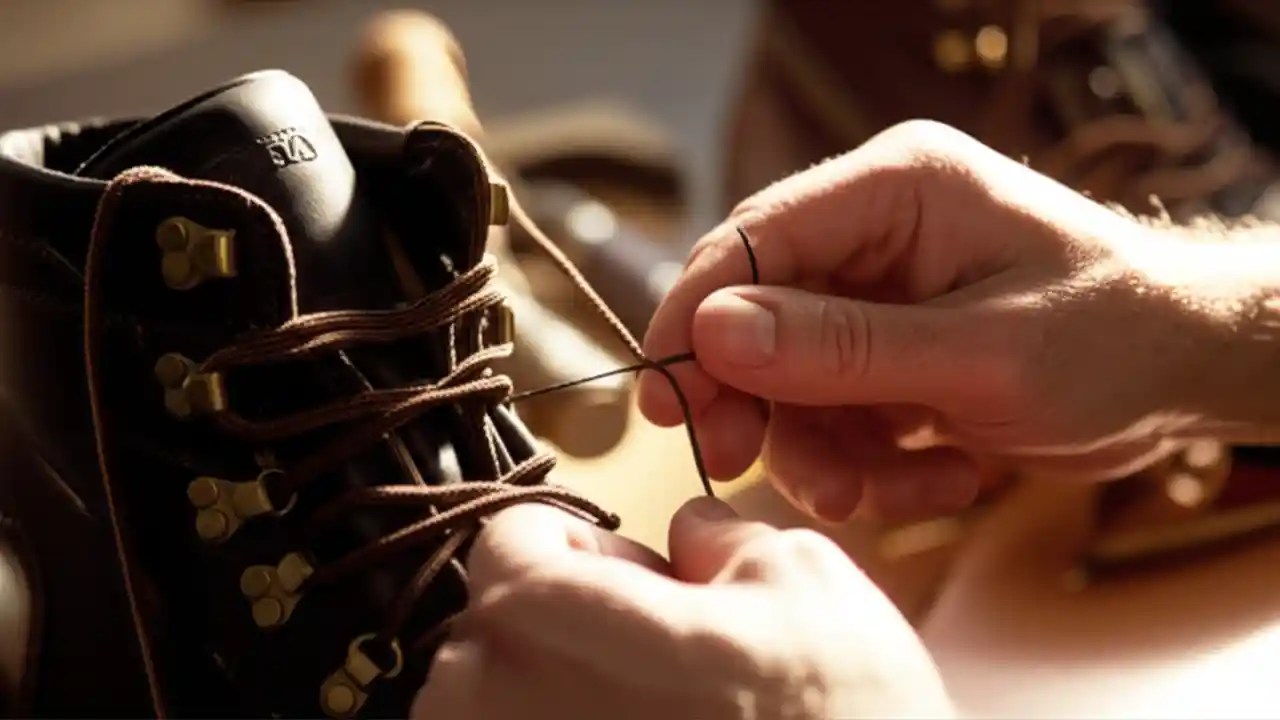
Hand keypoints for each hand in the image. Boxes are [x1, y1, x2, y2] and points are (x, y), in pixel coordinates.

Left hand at [412, 499, 950, 719]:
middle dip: (573, 629)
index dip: (586, 547)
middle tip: (668, 669)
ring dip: (563, 702)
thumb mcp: (805, 586)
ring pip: (498, 707)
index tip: (647, 585)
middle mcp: (484, 701)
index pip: (509, 538)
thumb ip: (723, 538)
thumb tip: (691, 532)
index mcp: (542, 613)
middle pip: (499, 628)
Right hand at [640, 120, 1279, 522]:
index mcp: (891, 189)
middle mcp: (872, 233)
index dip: (694, 316)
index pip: (753, 239)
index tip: (664, 397)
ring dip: (822, 452)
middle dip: (757, 400)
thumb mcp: (979, 352)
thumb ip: (842, 346)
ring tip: (875, 494)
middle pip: (756, 314)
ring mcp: (878, 296)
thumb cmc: (1113, 336)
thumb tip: (711, 331)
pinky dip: (873, 466)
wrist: (1187, 376)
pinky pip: (837, 417)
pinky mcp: (887, 354)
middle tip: (743, 463)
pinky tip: (942, 478)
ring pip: (790, 382)